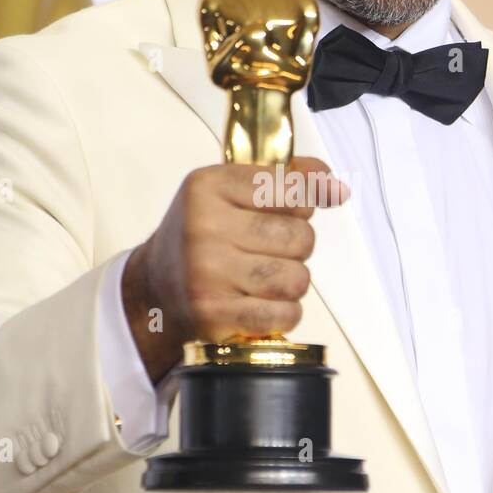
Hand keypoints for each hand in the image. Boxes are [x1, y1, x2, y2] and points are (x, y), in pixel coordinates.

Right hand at [121, 157, 349, 383]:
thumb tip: (338, 189)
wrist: (154, 289)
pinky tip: (261, 303)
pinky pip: (285, 314)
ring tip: (264, 277)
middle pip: (300, 237)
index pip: (293, 188)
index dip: (302, 201)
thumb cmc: (203, 235)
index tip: (288, 208)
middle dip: (296, 246)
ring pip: (297, 279)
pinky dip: (283, 312)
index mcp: (208, 186)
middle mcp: (205, 227)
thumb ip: (287, 178)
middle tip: (268, 249)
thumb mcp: (230, 191)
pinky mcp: (214, 314)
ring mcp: (207, 273)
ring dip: (291, 282)